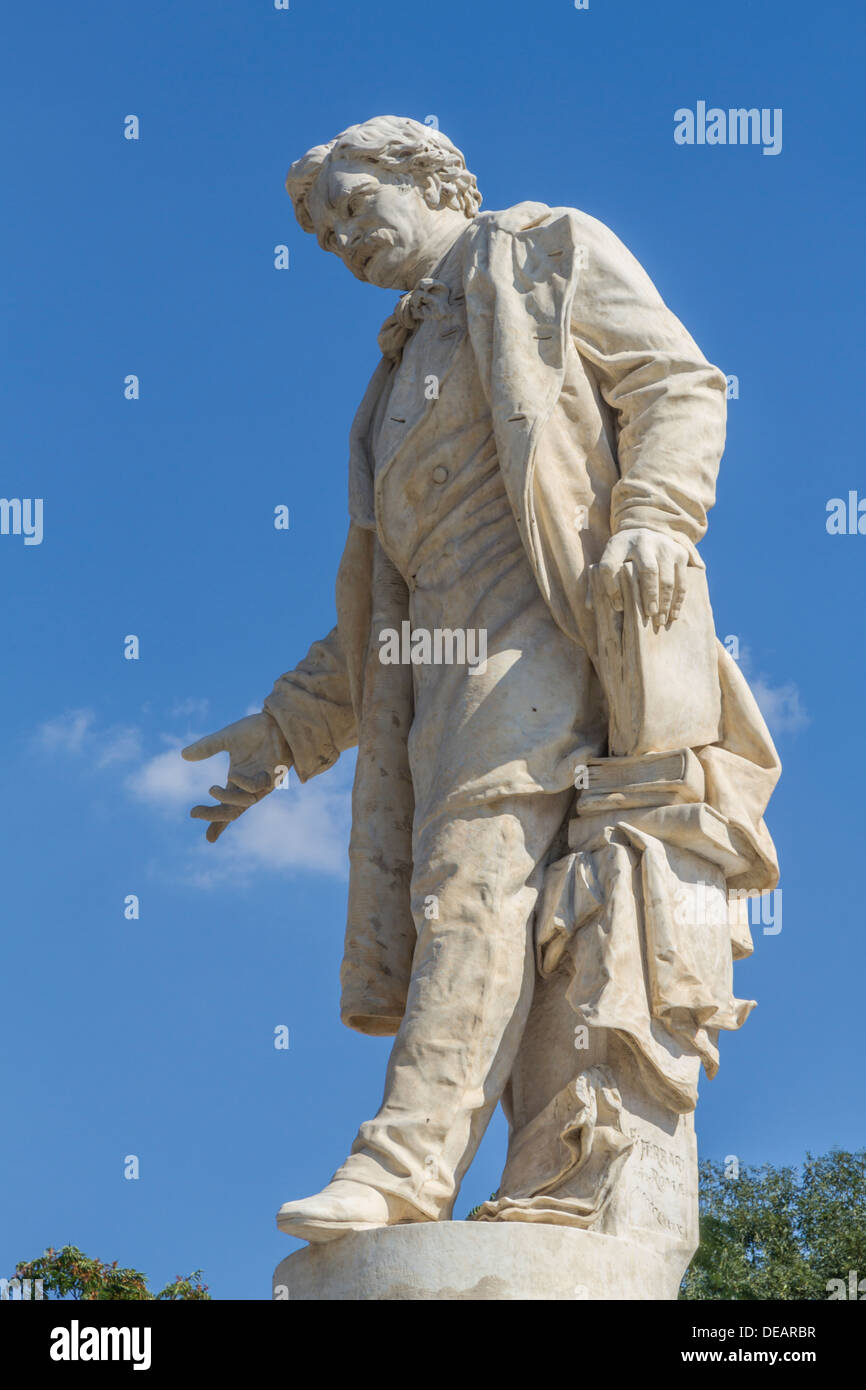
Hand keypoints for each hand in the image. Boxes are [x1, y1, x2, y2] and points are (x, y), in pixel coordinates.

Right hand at [182, 712, 291, 842]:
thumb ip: (206, 747)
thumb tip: (183, 754)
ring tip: (212, 789)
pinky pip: (257, 787)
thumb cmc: (254, 730)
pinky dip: (243, 784)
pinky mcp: (275, 774)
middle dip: (214, 817)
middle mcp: (250, 786)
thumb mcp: (225, 738)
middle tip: (195, 812)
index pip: (226, 807)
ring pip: (246, 802)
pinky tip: (233, 775)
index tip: (209, 839)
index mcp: (238, 781)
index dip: (217, 822)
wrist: (276, 718)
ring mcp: (264, 782)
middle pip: (233, 812)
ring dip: (227, 799)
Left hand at [597, 529, 689, 626]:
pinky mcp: (679, 552)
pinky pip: (681, 579)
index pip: (610, 566)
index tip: (617, 607)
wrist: (645, 533)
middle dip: (649, 594)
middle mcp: (642, 541)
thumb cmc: (622, 556)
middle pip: (647, 570)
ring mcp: (664, 546)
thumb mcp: (607, 562)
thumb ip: (596, 583)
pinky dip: (678, 598)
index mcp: (618, 544)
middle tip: (649, 615)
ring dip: (665, 601)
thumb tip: (590, 606)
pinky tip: (673, 614)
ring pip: (666, 576)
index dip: (611, 588)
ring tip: (661, 620)